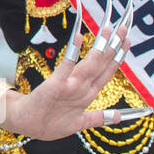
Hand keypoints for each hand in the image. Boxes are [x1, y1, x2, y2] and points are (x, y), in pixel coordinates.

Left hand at [0, 4, 135, 140]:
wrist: (27, 125)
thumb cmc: (51, 122)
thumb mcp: (80, 122)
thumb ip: (99, 117)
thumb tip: (119, 116)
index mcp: (88, 96)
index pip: (107, 73)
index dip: (118, 58)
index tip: (127, 41)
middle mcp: (82, 90)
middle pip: (101, 65)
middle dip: (113, 47)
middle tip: (123, 29)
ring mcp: (70, 88)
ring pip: (90, 66)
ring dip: (100, 48)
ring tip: (108, 31)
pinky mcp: (56, 85)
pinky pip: (65, 66)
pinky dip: (72, 52)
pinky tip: (78, 37)